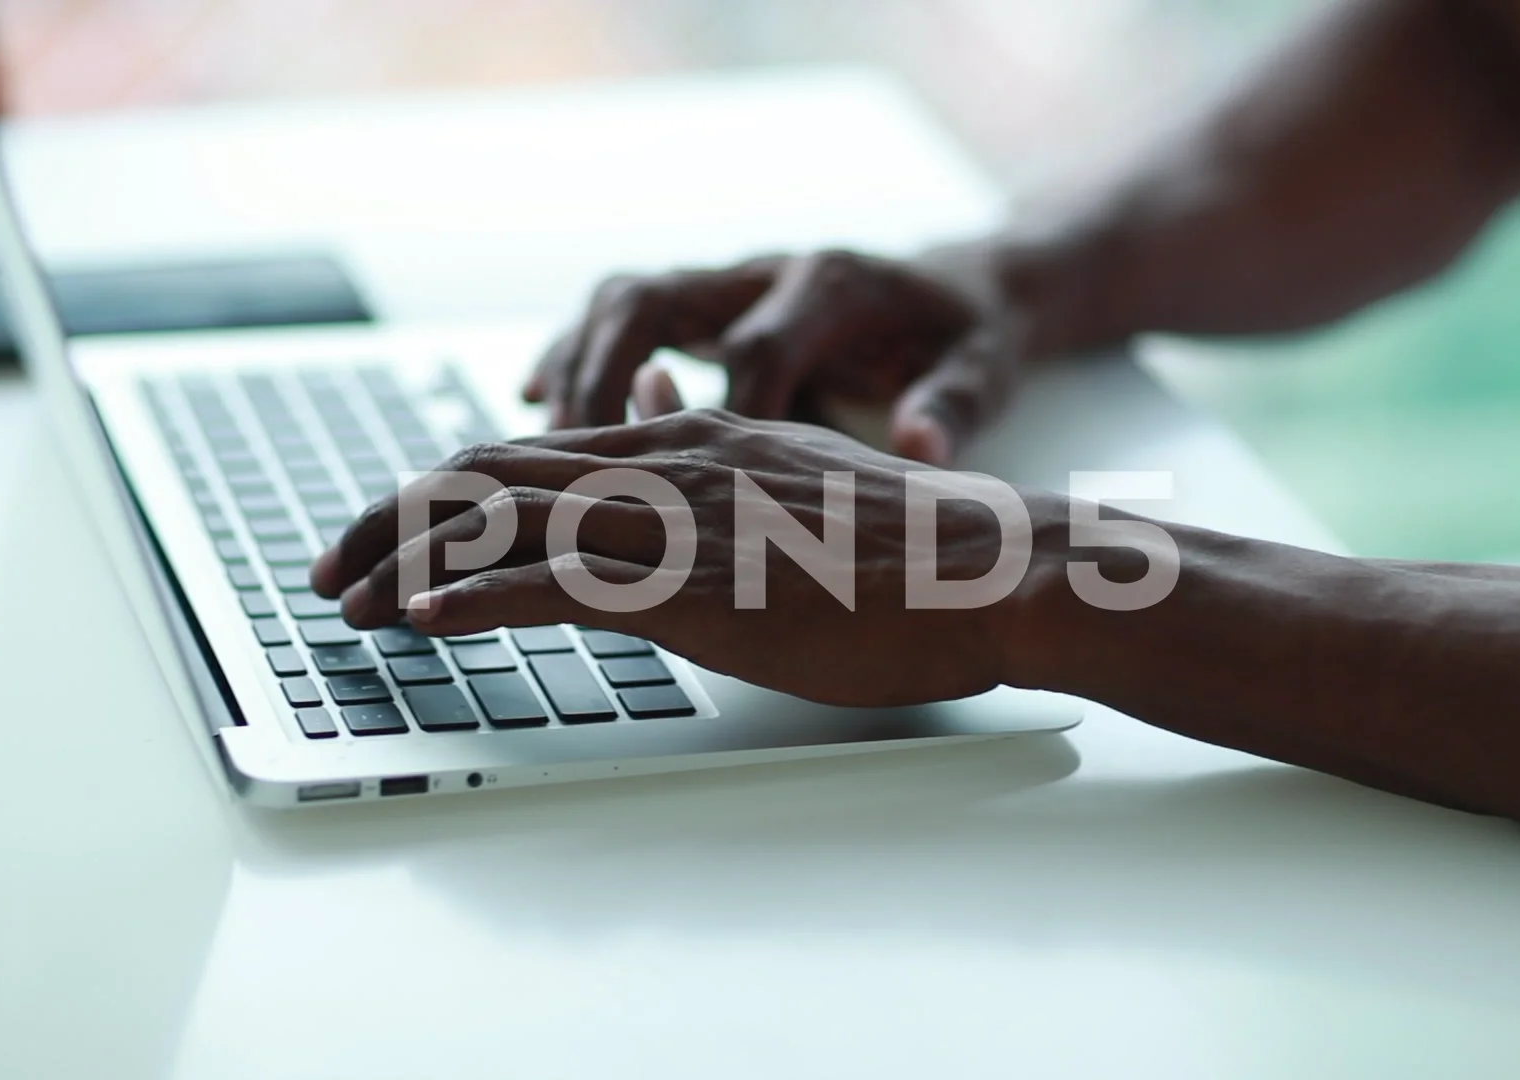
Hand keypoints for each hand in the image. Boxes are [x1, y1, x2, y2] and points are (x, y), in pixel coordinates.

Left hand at [309, 410, 1063, 707]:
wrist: (986, 567)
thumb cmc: (898, 548)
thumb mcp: (782, 483)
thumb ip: (698, 466)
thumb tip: (632, 442)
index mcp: (679, 438)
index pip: (520, 453)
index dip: (434, 496)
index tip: (385, 539)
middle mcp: (661, 459)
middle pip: (483, 473)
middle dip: (388, 521)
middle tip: (330, 570)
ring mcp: (675, 517)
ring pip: (502, 520)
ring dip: (409, 562)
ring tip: (349, 602)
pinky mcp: (696, 581)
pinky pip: (557, 581)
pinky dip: (475, 597)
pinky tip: (426, 620)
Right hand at [523, 246, 1024, 465]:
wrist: (961, 279)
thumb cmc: (968, 334)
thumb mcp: (985, 366)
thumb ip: (952, 402)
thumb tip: (920, 438)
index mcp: (833, 285)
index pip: (758, 347)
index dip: (724, 419)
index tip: (700, 496)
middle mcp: (764, 269)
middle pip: (653, 302)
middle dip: (600, 379)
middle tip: (570, 462)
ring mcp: (727, 278)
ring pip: (621, 302)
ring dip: (573, 369)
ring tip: (539, 450)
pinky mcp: (706, 300)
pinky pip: (618, 317)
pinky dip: (574, 358)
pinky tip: (534, 412)